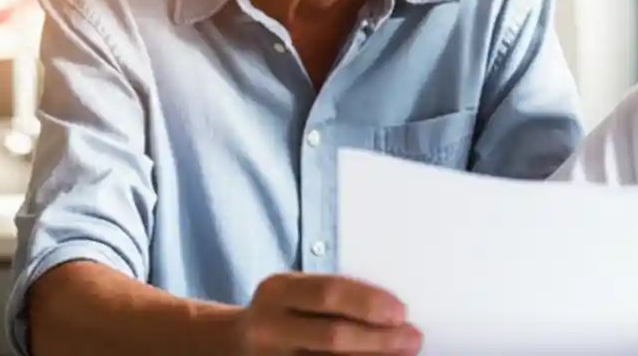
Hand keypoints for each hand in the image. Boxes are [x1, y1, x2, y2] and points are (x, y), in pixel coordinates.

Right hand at [234, 272, 421, 354]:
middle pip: (332, 336)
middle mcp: (267, 326)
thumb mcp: (296, 294)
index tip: (401, 312)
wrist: (225, 346)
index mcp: (277, 291)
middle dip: (379, 339)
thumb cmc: (282, 315)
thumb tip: (394, 314)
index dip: (369, 303)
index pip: (328, 293)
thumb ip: (334, 299)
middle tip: (412, 339)